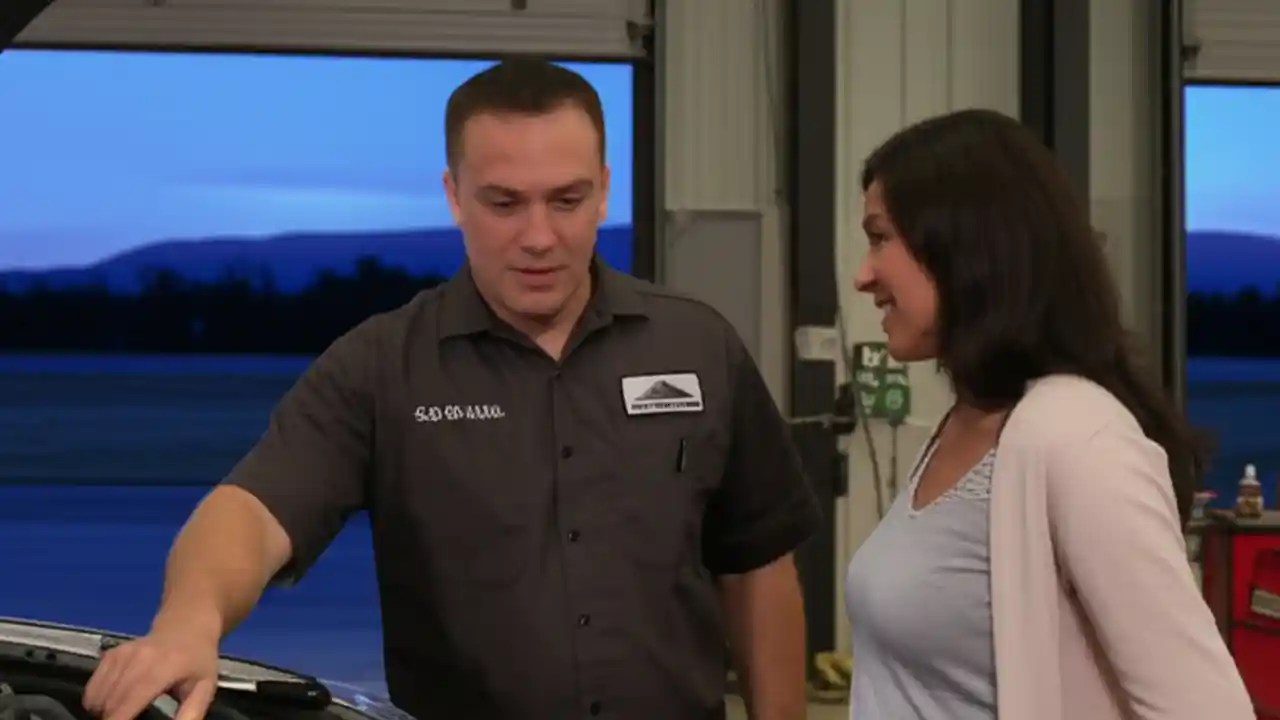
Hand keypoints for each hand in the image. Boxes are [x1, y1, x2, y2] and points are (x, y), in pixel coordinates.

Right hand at [82, 627, 218, 719]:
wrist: (186, 628)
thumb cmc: (197, 660)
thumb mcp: (204, 687)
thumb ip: (191, 712)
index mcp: (160, 669)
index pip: (128, 703)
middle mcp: (136, 660)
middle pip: (109, 704)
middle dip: (112, 718)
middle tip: (129, 719)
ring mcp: (120, 655)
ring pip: (96, 697)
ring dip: (103, 711)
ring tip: (121, 713)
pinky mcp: (110, 654)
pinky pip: (92, 686)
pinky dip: (98, 699)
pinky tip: (114, 700)